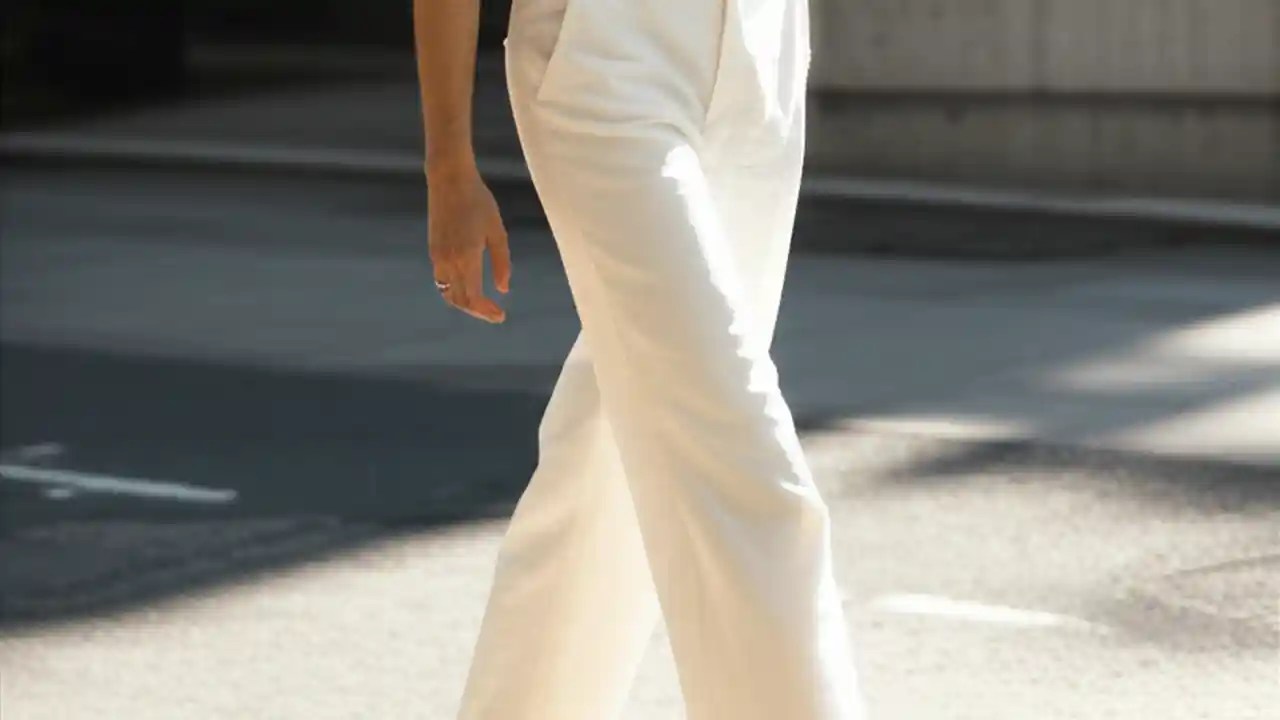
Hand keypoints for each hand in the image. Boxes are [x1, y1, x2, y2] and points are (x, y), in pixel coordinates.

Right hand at [427, 164, 511, 322]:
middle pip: (459, 300)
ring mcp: (437, 257)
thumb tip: (503, 289)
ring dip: (464, 303)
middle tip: (495, 313)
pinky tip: (469, 286)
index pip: (474, 297)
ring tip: (482, 304)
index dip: (486, 311)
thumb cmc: (478, 201)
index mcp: (467, 258)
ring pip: (447, 293)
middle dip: (477, 311)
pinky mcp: (432, 250)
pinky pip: (441, 280)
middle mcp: (448, 262)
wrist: (449, 180)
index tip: (500, 316)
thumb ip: (502, 262)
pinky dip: (454, 290)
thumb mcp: (497, 231)